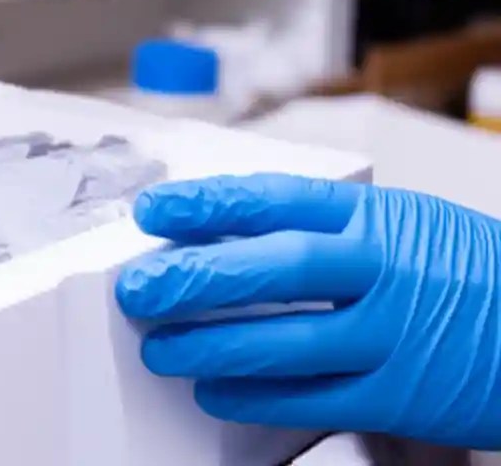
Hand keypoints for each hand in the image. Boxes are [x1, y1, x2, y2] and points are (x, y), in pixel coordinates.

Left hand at [115, 174, 500, 449]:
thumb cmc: (462, 272)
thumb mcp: (400, 222)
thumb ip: (322, 225)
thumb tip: (223, 232)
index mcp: (374, 218)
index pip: (275, 200)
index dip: (207, 205)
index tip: (152, 211)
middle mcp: (382, 272)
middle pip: (276, 269)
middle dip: (196, 278)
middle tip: (138, 287)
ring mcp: (392, 335)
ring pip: (288, 343)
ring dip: (213, 346)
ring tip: (160, 349)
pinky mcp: (398, 394)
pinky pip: (314, 400)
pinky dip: (257, 398)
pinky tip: (214, 392)